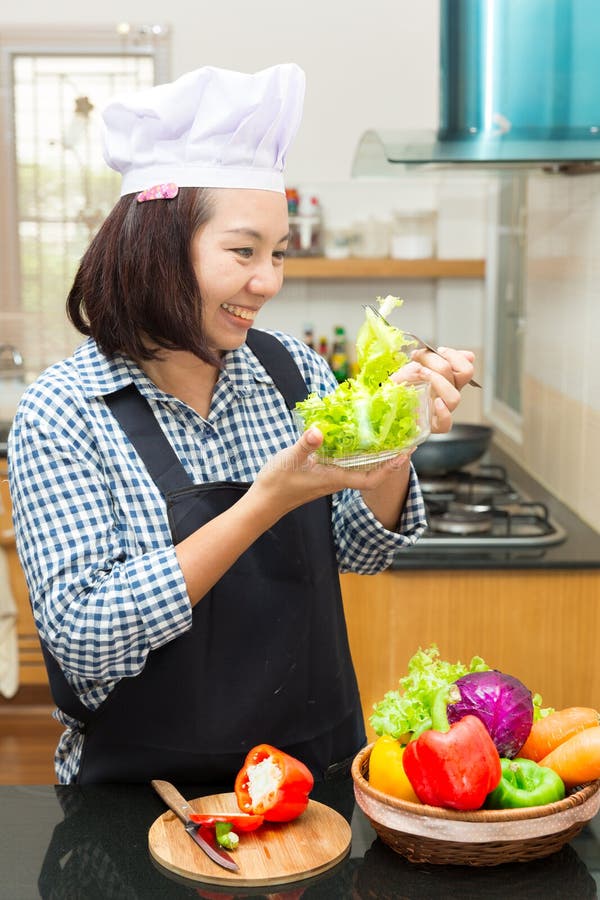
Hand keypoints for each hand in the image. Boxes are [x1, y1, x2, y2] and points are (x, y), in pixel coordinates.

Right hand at [250, 426, 412, 520]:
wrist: (264, 502)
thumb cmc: (278, 483)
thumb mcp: (291, 459)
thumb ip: (306, 444)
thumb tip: (318, 430)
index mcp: (335, 478)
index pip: (371, 479)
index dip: (390, 468)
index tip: (405, 454)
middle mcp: (337, 479)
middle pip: (371, 471)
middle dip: (388, 457)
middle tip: (402, 438)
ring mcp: (331, 478)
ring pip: (360, 467)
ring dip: (374, 454)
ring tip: (385, 434)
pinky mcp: (323, 474)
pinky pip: (347, 463)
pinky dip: (356, 452)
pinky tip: (354, 437)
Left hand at [391, 347, 475, 432]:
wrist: (386, 397)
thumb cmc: (403, 382)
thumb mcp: (419, 364)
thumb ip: (440, 359)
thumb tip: (469, 355)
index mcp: (450, 381)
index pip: (466, 370)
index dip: (455, 357)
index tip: (438, 350)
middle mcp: (448, 395)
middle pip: (460, 378)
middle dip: (437, 361)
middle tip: (419, 357)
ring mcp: (442, 410)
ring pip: (454, 397)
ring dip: (438, 380)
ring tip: (421, 373)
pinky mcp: (432, 425)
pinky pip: (446, 424)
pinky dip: (444, 413)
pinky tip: (436, 403)